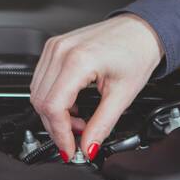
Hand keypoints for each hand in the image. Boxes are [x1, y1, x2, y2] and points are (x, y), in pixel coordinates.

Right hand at [29, 14, 164, 160]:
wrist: (141, 30)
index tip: (70, 149)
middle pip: (41, 101)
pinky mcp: (55, 48)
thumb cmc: (137, 51)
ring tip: (79, 121)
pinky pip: (42, 80)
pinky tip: (72, 106)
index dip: (60, 134)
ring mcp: (55, 47)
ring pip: (38, 92)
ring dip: (54, 114)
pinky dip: (54, 98)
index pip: (53, 107)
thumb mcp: (123, 94)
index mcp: (78, 60)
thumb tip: (88, 147)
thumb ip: (102, 124)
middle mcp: (61, 51)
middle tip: (77, 138)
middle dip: (57, 127)